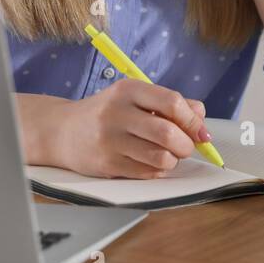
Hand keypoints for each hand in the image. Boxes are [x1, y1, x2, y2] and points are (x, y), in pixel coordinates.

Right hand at [49, 78, 210, 178]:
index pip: (172, 102)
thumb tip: (201, 117)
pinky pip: (147, 173)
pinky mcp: (106, 164)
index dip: (192, 120)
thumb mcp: (134, 98)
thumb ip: (169, 103)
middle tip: (185, 147)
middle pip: (168, 133)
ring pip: (160, 157)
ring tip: (167, 155)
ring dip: (173, 160)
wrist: (62, 131)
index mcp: (128, 90)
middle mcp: (117, 113)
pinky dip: (157, 170)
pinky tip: (149, 163)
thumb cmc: (107, 113)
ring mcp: (110, 140)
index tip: (201, 132)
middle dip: (186, 145)